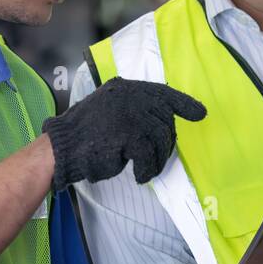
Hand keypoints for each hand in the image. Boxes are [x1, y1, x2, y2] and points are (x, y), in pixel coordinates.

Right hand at [43, 77, 206, 190]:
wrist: (62, 148)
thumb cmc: (85, 135)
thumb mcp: (110, 110)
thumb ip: (134, 110)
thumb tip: (166, 119)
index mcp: (125, 88)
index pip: (162, 92)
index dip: (183, 103)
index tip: (201, 113)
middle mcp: (129, 96)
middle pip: (165, 120)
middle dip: (166, 144)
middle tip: (156, 160)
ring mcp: (128, 114)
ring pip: (160, 138)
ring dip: (157, 160)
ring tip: (145, 170)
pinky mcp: (127, 134)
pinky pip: (149, 155)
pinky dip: (147, 168)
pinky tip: (139, 175)